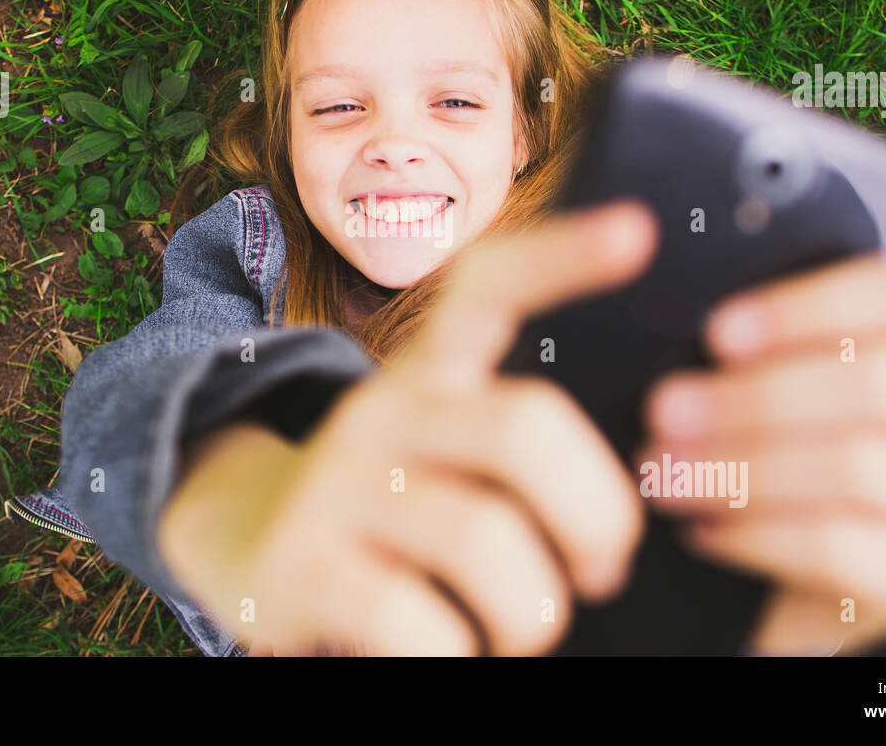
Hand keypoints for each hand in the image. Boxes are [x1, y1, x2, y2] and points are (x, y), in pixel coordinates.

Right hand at [159, 200, 659, 654]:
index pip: (489, 286)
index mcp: (433, 372)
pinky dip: (458, 655)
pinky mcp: (301, 564)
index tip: (638, 231)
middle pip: (524, 428)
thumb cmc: (396, 506)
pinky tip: (448, 649)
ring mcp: (339, 483)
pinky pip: (419, 626)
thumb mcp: (448, 450)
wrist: (247, 540)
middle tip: (599, 570)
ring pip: (485, 541)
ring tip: (520, 628)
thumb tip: (621, 531)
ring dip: (531, 613)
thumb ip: (520, 454)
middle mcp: (384, 409)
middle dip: (597, 517)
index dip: (563, 254)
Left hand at [636, 201, 885, 653]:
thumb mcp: (780, 380)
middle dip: (753, 396)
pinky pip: (836, 546)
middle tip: (663, 410)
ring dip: (739, 466)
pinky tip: (699, 527)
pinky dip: (752, 532)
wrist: (795, 580)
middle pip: (875, 384)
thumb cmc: (780, 450)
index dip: (806, 307)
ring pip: (854, 466)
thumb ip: (769, 328)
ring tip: (664, 472)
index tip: (716, 332)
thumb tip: (715, 244)